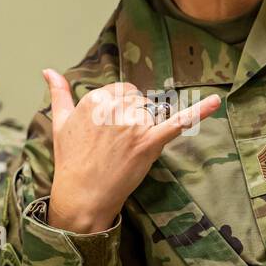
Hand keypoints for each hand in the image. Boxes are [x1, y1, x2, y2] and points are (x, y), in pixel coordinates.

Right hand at [43, 71, 219, 233]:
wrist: (82, 195)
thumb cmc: (70, 159)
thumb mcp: (60, 122)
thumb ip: (59, 93)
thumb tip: (48, 70)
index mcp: (94, 99)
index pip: (121, 89)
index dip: (119, 108)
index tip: (110, 128)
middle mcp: (114, 108)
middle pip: (138, 99)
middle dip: (133, 116)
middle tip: (117, 143)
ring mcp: (133, 125)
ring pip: (151, 112)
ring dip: (144, 127)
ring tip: (125, 150)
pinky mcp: (149, 143)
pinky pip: (178, 123)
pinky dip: (199, 112)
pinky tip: (217, 101)